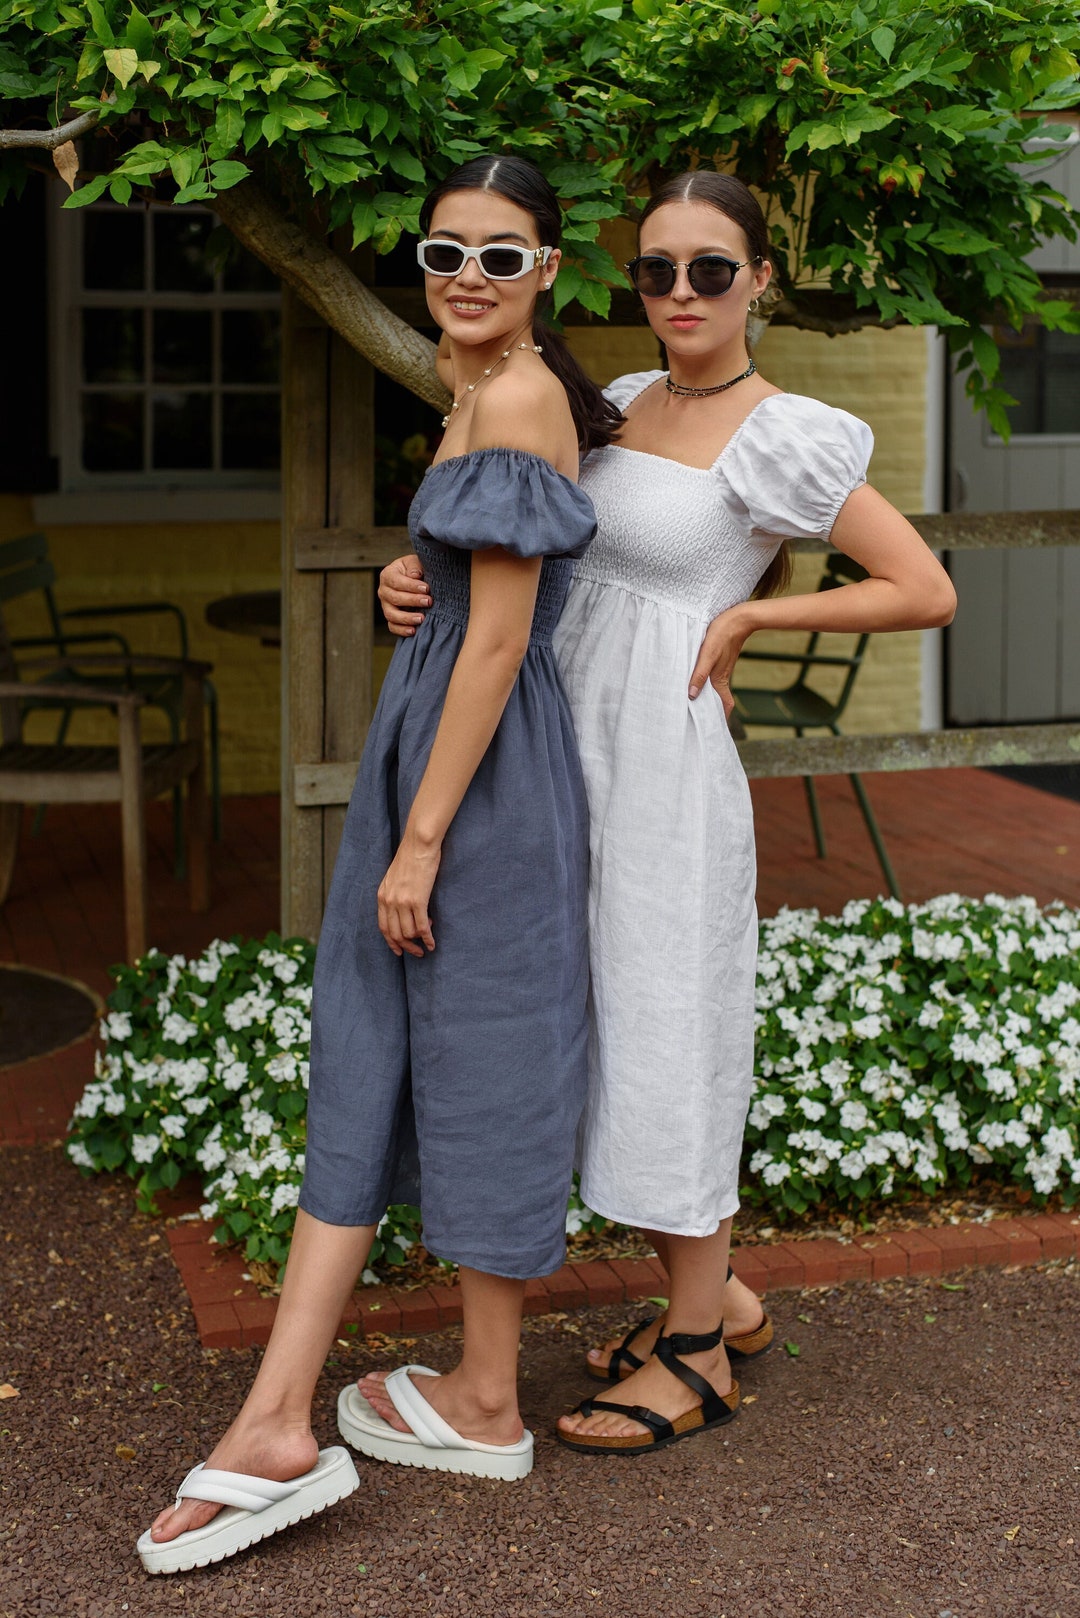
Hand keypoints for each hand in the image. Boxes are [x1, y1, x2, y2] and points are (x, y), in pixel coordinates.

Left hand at [377, 837, 440, 957]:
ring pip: (408, 932)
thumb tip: (401, 910)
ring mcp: (403, 902)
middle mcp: (389, 901)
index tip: (400, 950)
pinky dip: (428, 938)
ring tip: (427, 939)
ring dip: (419, 940)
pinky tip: (432, 942)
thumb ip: (394, 894)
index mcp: (382, 896)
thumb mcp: (394, 877)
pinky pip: (422, 926)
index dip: (391, 942)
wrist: (419, 844)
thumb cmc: (410, 857)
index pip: (383, 927)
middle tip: (417, 952)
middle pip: (395, 934)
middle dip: (406, 947)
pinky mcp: (418, 900)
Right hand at [378, 555, 430, 637]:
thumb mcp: (416, 562)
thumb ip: (415, 566)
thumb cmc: (416, 570)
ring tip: (422, 618)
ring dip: (407, 618)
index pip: (396, 581)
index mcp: (388, 575)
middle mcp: (384, 591)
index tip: (426, 588)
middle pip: (394, 598)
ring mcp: (386, 606)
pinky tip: (413, 631)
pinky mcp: (391, 618)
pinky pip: (393, 627)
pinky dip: (402, 630)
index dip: (411, 586)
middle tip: (428, 601)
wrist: (417, 580)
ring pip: (391, 614)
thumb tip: (415, 575)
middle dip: (412, 601)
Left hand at [688, 605, 754, 717]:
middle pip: (718, 700)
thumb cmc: (722, 634)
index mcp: (720, 680)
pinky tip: (696, 681)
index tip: (713, 728)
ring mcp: (722, 669)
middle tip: (698, 720)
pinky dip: (706, 684)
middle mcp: (722, 677)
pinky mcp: (720, 660)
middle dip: (710, 711)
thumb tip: (691, 695)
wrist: (740, 617)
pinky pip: (713, 677)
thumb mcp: (708, 654)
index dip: (722, 718)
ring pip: (715, 689)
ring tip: (693, 705)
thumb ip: (699, 674)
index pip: (725, 705)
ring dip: (706, 697)